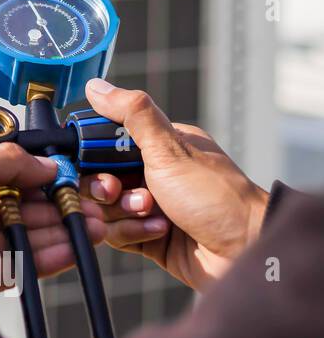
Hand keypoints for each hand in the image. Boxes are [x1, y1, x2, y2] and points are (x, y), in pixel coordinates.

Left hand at [0, 143, 106, 297]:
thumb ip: (6, 161)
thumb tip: (40, 162)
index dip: (27, 180)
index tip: (58, 180)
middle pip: (8, 212)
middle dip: (49, 209)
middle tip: (82, 207)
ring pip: (15, 240)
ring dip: (54, 233)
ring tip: (89, 228)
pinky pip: (13, 266)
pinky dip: (43, 258)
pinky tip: (69, 249)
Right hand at [78, 78, 268, 290]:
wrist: (245, 251)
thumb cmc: (215, 196)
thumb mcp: (169, 149)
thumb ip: (132, 115)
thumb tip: (96, 86)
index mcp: (158, 146)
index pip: (104, 144)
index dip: (92, 157)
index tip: (97, 166)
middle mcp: (152, 174)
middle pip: (98, 178)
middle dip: (107, 190)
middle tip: (120, 192)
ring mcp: (149, 207)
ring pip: (104, 209)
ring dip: (124, 213)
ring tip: (152, 214)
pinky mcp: (148, 237)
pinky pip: (116, 233)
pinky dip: (133, 233)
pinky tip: (159, 232)